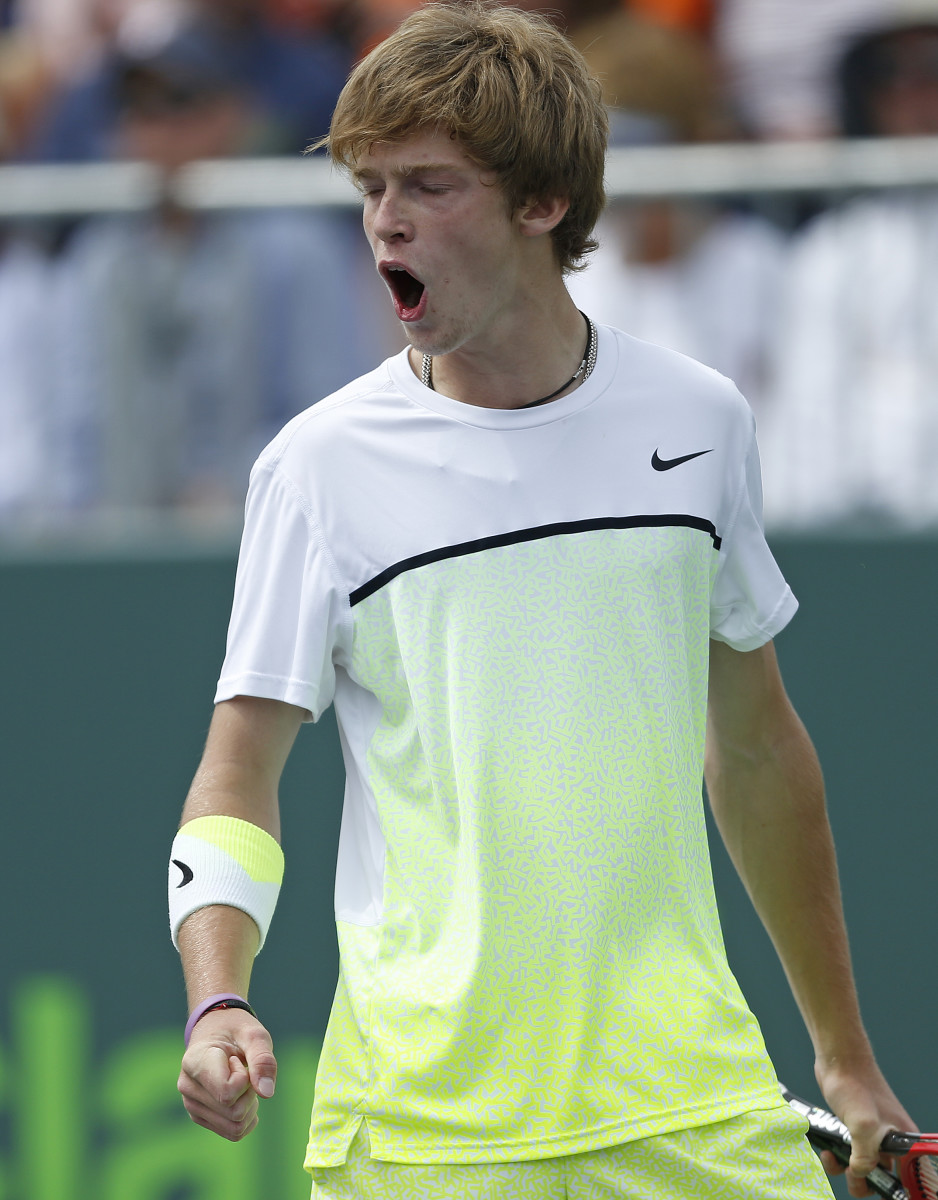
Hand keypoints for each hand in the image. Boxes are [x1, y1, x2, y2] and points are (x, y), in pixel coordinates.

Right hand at [177, 1007, 276, 1140]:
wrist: (216, 1030)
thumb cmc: (236, 1029)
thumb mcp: (255, 1034)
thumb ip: (263, 1059)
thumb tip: (267, 1093)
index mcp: (195, 1062)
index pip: (227, 1093)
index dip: (245, 1079)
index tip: (238, 1058)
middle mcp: (187, 1086)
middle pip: (234, 1112)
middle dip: (250, 1092)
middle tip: (244, 1069)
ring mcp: (191, 1104)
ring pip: (234, 1127)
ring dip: (249, 1106)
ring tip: (242, 1081)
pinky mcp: (199, 1116)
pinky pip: (232, 1132)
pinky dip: (246, 1117)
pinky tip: (242, 1095)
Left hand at [816, 1058, 916, 1196]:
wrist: (837, 1060)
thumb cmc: (854, 1085)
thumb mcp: (863, 1125)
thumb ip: (865, 1156)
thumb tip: (860, 1173)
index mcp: (904, 1142)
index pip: (911, 1178)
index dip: (899, 1190)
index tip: (881, 1191)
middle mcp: (892, 1141)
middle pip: (885, 1178)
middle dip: (867, 1183)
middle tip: (851, 1176)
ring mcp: (872, 1135)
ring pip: (864, 1168)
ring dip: (847, 1171)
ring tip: (833, 1159)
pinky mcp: (854, 1129)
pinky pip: (849, 1154)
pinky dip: (837, 1158)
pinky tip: (826, 1151)